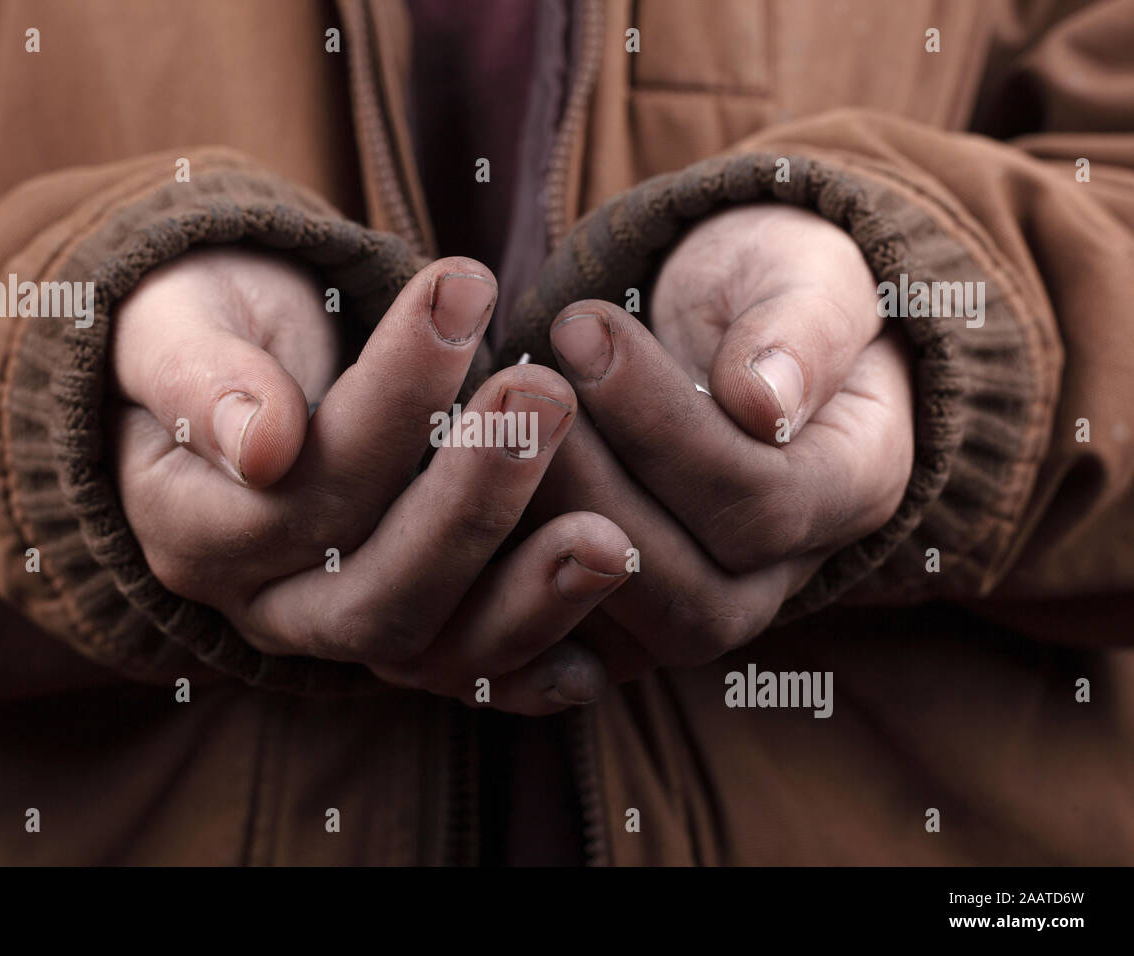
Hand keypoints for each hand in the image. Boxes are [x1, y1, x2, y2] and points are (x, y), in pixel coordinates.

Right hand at [109, 248, 630, 712]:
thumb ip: (204, 376)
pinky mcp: (405, 637)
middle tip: (547, 393)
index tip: (462, 286)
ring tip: (612, 536)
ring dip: (528, 596)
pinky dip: (537, 670)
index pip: (294, 492)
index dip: (386, 403)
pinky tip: (601, 653)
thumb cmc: (211, 328)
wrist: (234, 378)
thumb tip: (264, 443)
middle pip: (372, 593)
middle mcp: (261, 602)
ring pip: (432, 650)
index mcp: (188, 527)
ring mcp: (336, 630)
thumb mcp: (181, 322)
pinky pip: (470, 677)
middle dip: (470, 502)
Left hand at [529, 204, 913, 679]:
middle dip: (592, 490)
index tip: (580, 324)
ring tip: (488, 428)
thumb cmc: (770, 287)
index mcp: (849, 485)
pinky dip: (503, 578)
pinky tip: (453, 491)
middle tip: (521, 387)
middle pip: (694, 600)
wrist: (729, 327)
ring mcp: (701, 604)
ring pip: (623, 633)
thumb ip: (799, 326)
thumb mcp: (802, 271)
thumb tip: (763, 400)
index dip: (661, 427)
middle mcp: (782, 573)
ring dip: (540, 536)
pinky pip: (561, 640)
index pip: (763, 505)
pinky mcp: (623, 615)